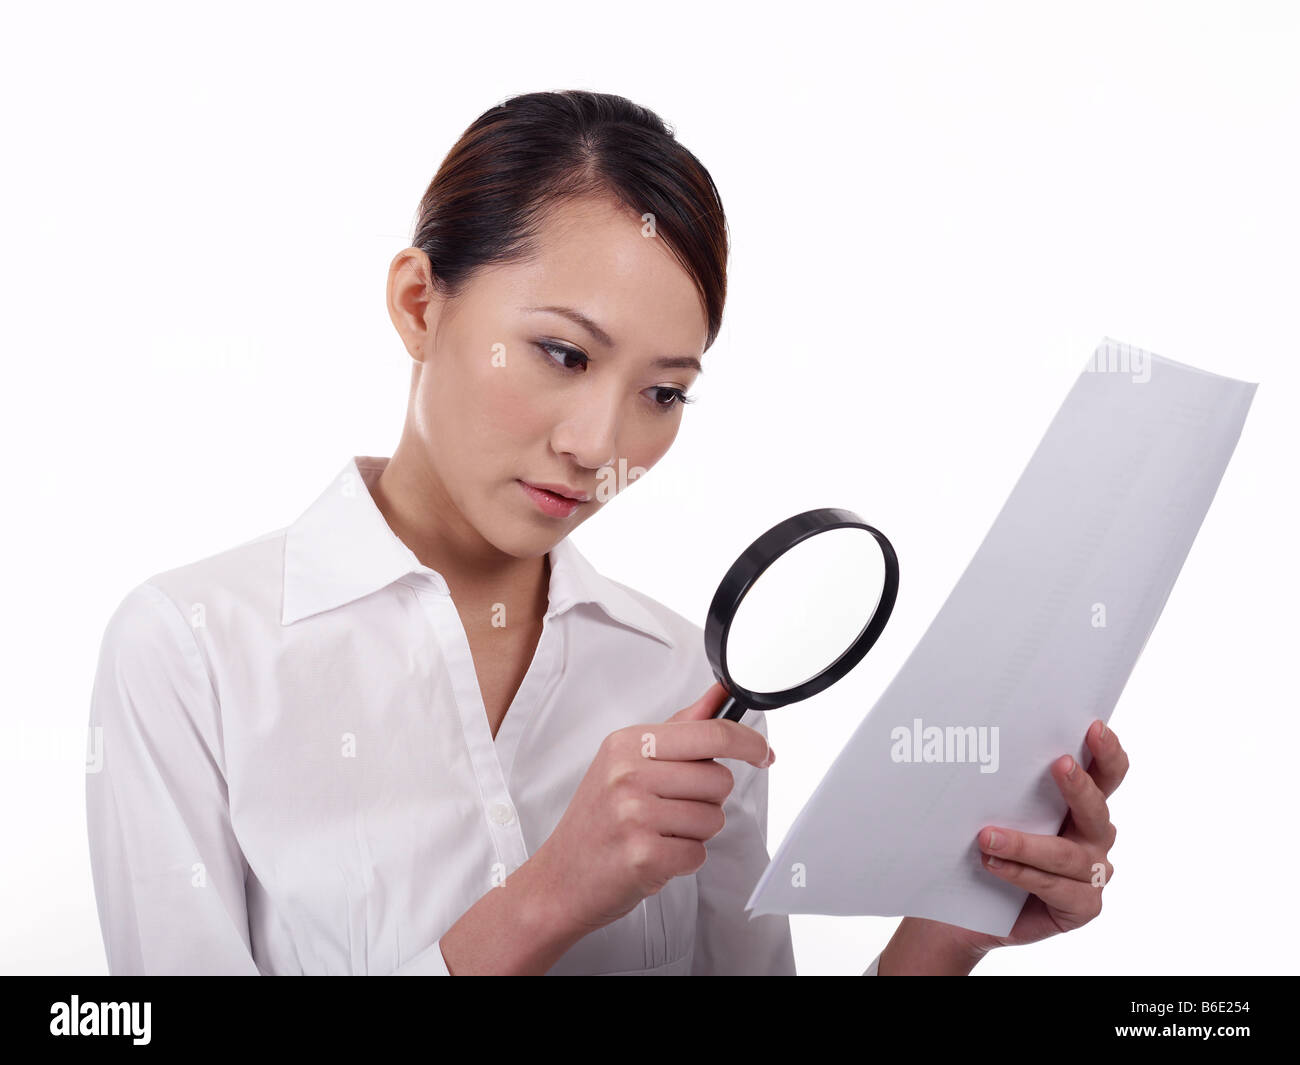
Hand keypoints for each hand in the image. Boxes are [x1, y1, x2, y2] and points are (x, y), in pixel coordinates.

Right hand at [527, 681, 773, 937]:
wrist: (560, 877)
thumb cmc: (597, 820)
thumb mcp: (627, 762)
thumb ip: (679, 728)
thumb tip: (719, 695)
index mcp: (628, 744)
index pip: (710, 733)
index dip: (748, 743)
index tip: (763, 752)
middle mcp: (628, 774)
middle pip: (720, 779)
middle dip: (708, 798)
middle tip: (671, 808)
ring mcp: (634, 814)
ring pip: (714, 818)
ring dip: (695, 832)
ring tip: (658, 832)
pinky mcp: (643, 855)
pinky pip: (699, 853)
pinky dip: (684, 860)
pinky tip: (654, 854)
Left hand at [963, 718, 1129, 954]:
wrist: (972, 909)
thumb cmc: (988, 848)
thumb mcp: (997, 810)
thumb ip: (1006, 785)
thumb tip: (980, 742)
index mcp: (1082, 805)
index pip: (1107, 774)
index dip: (1107, 752)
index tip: (1095, 727)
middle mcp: (1094, 836)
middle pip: (1097, 809)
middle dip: (1079, 785)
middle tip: (1059, 764)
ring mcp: (1091, 873)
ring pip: (1065, 854)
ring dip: (1025, 843)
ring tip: (986, 836)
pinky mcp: (1083, 906)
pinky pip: (1054, 886)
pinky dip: (1021, 873)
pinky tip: (993, 864)